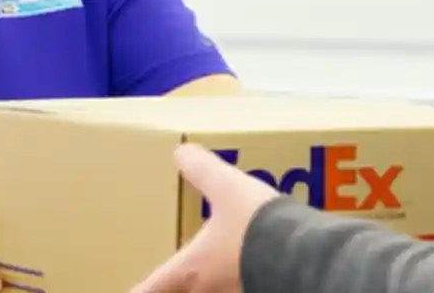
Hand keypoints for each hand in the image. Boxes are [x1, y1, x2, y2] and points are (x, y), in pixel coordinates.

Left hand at [132, 144, 280, 292]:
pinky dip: (235, 281)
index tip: (127, 290)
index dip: (137, 290)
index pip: (150, 288)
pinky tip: (244, 266)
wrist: (306, 254)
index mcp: (191, 269)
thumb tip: (180, 153)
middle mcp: (208, 290)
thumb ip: (202, 170)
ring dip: (205, 285)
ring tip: (204, 273)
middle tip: (164, 280)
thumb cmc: (256, 225)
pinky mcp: (261, 290)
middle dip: (170, 289)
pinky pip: (238, 289)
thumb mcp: (226, 187)